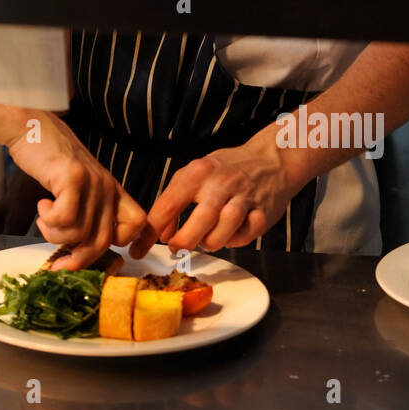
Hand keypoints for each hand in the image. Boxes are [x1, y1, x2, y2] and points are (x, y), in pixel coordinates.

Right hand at [6, 111, 147, 270]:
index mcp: (113, 190)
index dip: (122, 244)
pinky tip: (41, 205)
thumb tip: (79, 253)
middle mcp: (108, 186)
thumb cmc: (50, 161)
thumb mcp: (77, 187)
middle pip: (104, 240)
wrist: (31, 127)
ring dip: (55, 235)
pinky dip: (48, 221)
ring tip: (44, 218)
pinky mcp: (73, 177)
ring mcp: (92, 181)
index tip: (96, 252)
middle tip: (58, 264)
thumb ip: (85, 212)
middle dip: (79, 259)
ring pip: (81, 234)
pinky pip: (64, 219)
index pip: (138, 223)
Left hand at [130, 134, 308, 257]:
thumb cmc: (227, 169)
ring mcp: (244, 198)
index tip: (137, 251)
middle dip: (183, 242)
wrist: (271, 159)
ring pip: (223, 233)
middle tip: (177, 247)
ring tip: (206, 238)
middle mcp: (221, 184)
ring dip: (210, 242)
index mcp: (198, 173)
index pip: (166, 206)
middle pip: (198, 222)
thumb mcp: (196, 173)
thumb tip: (162, 232)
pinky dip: (235, 241)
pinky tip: (231, 233)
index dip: (149, 233)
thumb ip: (175, 198)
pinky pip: (246, 237)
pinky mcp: (264, 213)